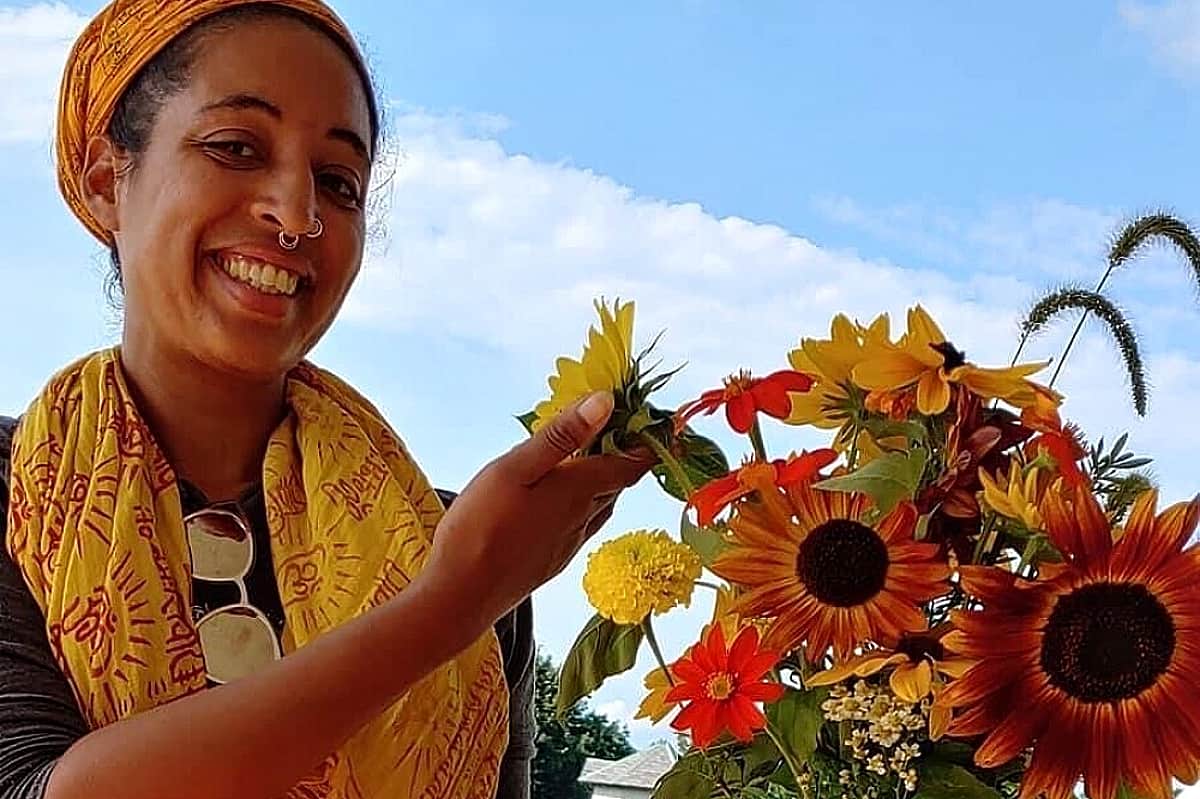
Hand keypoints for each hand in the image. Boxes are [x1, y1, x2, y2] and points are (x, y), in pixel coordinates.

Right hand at [422, 392, 654, 633]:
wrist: (461, 597)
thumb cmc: (481, 527)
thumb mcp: (515, 468)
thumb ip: (561, 435)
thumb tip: (606, 402)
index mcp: (579, 491)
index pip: (630, 464)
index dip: (645, 443)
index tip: (651, 422)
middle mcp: (583, 519)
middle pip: (617, 484)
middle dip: (622, 455)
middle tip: (614, 428)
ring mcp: (569, 544)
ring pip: (601, 507)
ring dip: (604, 482)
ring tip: (590, 459)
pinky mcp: (553, 562)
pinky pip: (582, 526)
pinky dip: (584, 505)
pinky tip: (562, 502)